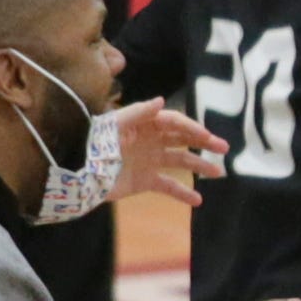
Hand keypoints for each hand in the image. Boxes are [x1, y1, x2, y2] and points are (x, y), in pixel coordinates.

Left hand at [105, 101, 229, 205]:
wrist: (77, 177)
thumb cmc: (93, 147)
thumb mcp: (113, 126)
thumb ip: (137, 113)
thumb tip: (162, 100)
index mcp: (143, 124)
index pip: (173, 122)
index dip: (192, 128)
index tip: (208, 137)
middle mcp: (150, 140)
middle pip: (182, 139)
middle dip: (203, 142)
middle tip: (223, 149)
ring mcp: (149, 161)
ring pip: (180, 161)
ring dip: (200, 165)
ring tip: (219, 173)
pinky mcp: (145, 181)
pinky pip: (169, 186)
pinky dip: (183, 193)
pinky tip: (198, 200)